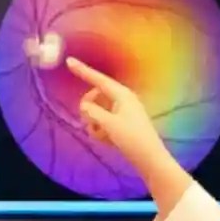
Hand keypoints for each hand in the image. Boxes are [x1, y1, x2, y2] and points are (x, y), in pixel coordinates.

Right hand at [67, 56, 193, 212]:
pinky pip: (105, 121)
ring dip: (95, 123)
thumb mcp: (108, 124)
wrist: (150, 159)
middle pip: (95, 97)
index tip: (69, 61)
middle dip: (89, 110)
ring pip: (98, 111)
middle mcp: (123, 99)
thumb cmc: (131, 139)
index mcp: (121, 94)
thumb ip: (92, 112)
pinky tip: (107, 141)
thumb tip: (84, 106)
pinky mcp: (123, 123)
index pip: (98, 79)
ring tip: (102, 137)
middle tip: (90, 124)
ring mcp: (123, 111)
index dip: (83, 71)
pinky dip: (102, 130)